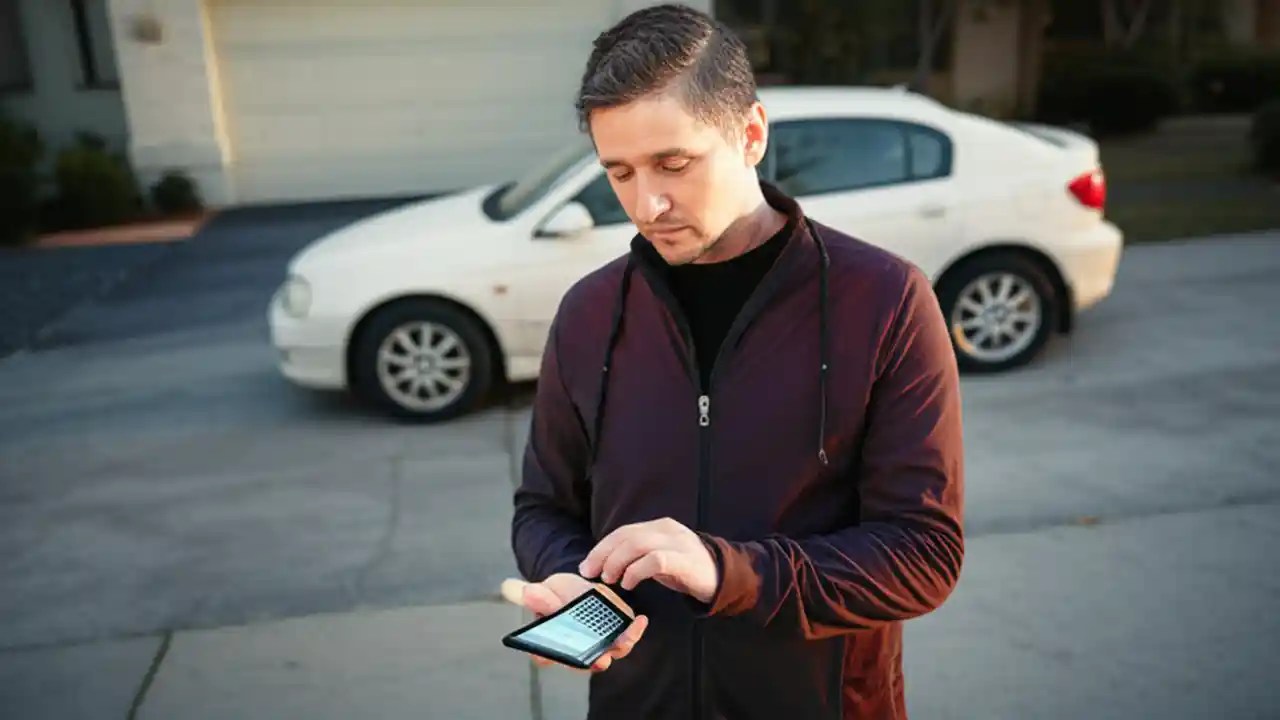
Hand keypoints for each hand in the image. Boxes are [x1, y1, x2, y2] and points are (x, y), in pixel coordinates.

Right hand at [500, 574, 648, 672]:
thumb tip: (527, 593)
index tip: (546, 656)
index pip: (544, 655)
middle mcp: (575, 651)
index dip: (545, 657)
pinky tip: (640, 621)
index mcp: (552, 644)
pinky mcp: (615, 634)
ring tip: (625, 639)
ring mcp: (597, 645)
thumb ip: (539, 596)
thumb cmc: (557, 595)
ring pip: (607, 653)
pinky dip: (633, 632)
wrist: (578, 589)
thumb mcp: (546, 591)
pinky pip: (625, 638)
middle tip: (599, 661)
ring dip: (616, 649)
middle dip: (591, 662)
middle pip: (581, 663)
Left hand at [578, 518, 717, 603]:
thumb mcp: (659, 558)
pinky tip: (629, 583)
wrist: (723, 578)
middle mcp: (666, 530)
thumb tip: (606, 565)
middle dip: (604, 555)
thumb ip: (638, 556)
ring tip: (609, 579)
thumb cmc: (686, 570)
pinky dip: (636, 571)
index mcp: (659, 527)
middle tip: (592, 574)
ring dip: (617, 562)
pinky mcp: (684, 559)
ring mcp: (676, 543)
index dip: (602, 548)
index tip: (587, 566)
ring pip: (637, 545)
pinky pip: (654, 561)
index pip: (623, 531)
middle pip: (626, 536)